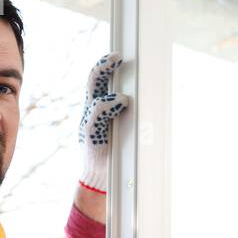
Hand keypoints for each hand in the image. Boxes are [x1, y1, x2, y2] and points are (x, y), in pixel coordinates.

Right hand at [78, 52, 130, 193]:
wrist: (99, 180)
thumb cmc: (114, 157)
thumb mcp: (124, 132)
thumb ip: (128, 117)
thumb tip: (148, 104)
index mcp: (97, 111)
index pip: (97, 84)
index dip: (104, 67)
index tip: (117, 57)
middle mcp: (90, 114)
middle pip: (92, 84)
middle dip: (102, 67)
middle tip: (116, 56)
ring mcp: (89, 123)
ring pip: (93, 95)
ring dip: (104, 80)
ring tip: (119, 71)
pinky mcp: (91, 135)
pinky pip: (96, 114)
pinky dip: (109, 105)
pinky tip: (122, 101)